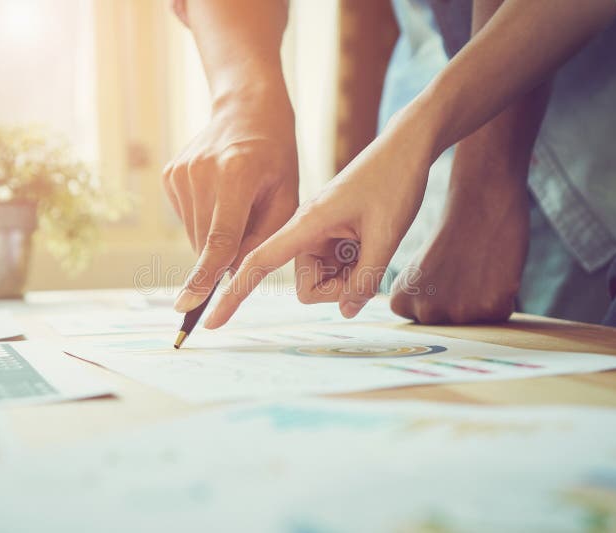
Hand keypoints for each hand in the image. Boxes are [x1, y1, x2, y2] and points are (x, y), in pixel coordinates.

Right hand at [165, 89, 297, 311]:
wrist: (248, 109)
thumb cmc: (276, 158)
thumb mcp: (286, 197)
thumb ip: (262, 240)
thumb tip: (232, 279)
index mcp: (235, 175)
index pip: (218, 239)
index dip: (204, 277)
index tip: (188, 306)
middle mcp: (201, 173)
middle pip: (205, 243)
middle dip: (222, 258)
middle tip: (247, 232)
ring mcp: (180, 172)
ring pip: (194, 235)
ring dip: (215, 237)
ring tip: (238, 203)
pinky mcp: (169, 175)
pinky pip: (187, 219)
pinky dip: (205, 220)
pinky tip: (221, 194)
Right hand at [203, 119, 434, 328]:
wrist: (404, 147)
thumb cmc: (394, 181)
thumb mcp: (387, 235)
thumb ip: (365, 278)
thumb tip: (347, 311)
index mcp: (307, 223)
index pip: (258, 262)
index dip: (234, 293)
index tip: (211, 321)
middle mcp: (304, 228)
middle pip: (307, 284)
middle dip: (339, 286)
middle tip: (372, 263)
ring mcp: (315, 230)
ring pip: (321, 277)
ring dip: (348, 274)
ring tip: (374, 243)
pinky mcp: (327, 231)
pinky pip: (330, 264)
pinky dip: (351, 263)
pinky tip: (370, 239)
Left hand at [389, 179, 528, 323]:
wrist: (479, 205)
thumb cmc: (449, 234)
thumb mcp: (417, 270)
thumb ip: (418, 298)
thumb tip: (427, 321)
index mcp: (401, 303)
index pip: (423, 319)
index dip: (437, 296)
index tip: (441, 273)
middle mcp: (426, 313)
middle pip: (450, 324)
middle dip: (458, 302)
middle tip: (462, 269)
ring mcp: (458, 313)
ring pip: (476, 320)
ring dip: (481, 300)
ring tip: (478, 268)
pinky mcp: (490, 309)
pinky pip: (500, 313)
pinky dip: (503, 296)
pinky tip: (495, 270)